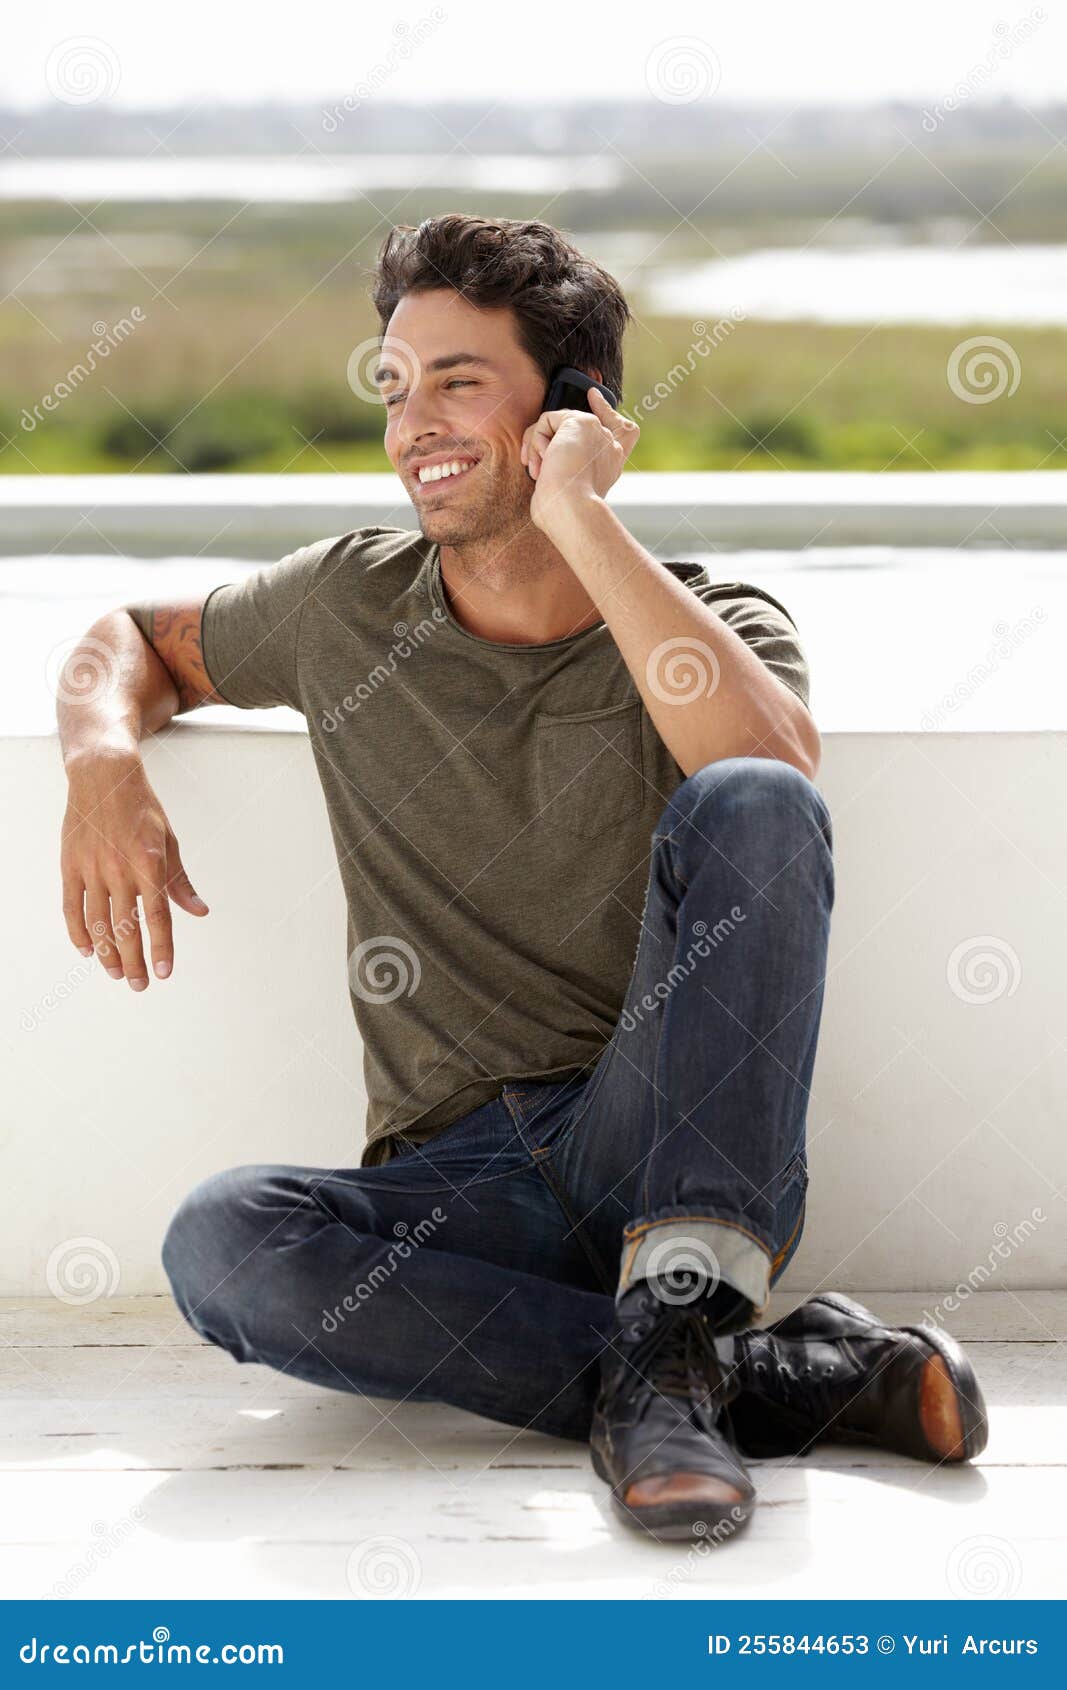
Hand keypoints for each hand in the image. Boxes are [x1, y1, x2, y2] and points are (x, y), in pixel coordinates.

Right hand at [61, 749, 208, 988]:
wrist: (104, 776)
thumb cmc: (141, 808)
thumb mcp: (169, 841)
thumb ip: (181, 881)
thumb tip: (199, 911)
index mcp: (149, 863)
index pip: (157, 916)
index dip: (160, 948)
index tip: (164, 972)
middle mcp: (119, 868)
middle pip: (126, 927)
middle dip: (134, 961)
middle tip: (140, 984)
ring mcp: (91, 868)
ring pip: (98, 923)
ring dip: (107, 953)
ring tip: (116, 973)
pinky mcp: (70, 866)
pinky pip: (72, 907)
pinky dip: (79, 932)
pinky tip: (87, 950)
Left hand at [523, 386, 638, 536]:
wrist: (572, 508)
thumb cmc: (565, 511)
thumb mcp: (567, 492)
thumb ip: (563, 472)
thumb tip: (543, 461)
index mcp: (612, 465)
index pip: (622, 432)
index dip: (607, 411)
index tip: (593, 395)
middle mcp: (610, 447)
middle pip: (586, 418)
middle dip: (554, 425)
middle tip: (540, 443)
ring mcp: (598, 432)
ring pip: (557, 423)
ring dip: (538, 445)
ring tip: (536, 470)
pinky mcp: (581, 422)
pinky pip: (547, 420)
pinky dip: (536, 440)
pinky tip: (541, 461)